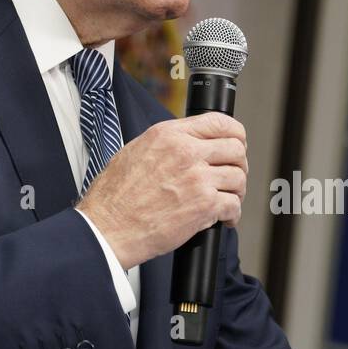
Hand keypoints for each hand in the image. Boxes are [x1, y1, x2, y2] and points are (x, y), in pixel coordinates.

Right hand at [76, 111, 247, 270]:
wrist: (109, 227)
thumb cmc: (115, 195)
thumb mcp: (135, 150)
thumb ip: (166, 142)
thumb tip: (186, 143)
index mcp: (169, 134)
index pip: (219, 122)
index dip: (235, 134)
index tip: (236, 143)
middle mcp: (186, 152)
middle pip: (235, 148)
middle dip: (238, 164)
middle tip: (232, 176)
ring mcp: (198, 178)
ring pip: (239, 177)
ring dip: (236, 191)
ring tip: (227, 199)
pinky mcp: (204, 206)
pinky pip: (234, 205)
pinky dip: (233, 214)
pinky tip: (223, 218)